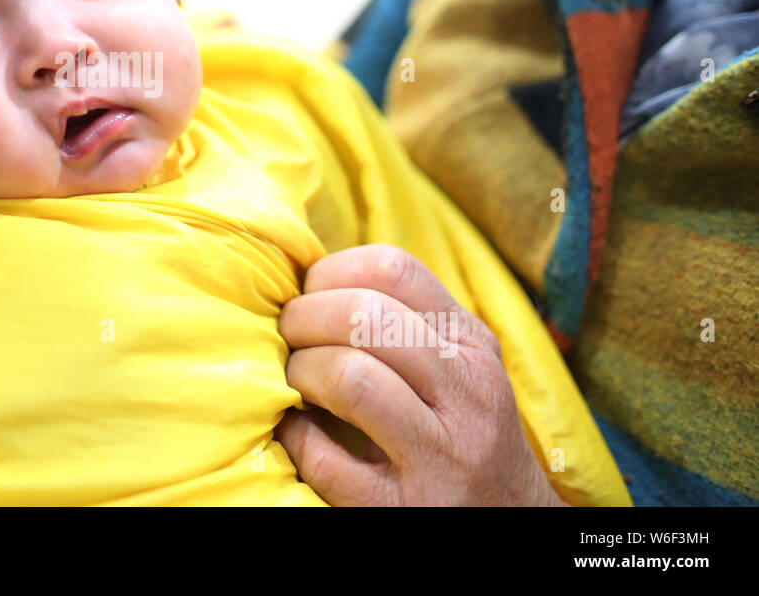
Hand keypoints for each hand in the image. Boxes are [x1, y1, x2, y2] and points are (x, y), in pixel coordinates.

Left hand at [274, 245, 565, 505]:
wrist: (511, 527)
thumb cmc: (462, 436)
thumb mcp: (456, 369)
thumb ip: (404, 324)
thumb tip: (309, 282)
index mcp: (472, 346)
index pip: (394, 270)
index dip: (330, 274)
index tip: (308, 295)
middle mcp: (466, 394)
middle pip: (364, 316)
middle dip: (303, 318)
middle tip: (286, 338)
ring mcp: (439, 456)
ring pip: (349, 377)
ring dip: (301, 373)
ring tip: (294, 384)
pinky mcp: (402, 510)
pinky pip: (327, 459)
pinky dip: (296, 438)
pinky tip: (298, 433)